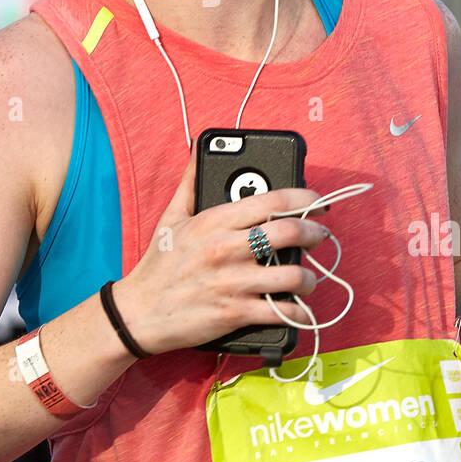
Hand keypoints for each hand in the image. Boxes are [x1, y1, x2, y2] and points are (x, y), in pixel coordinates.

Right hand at [113, 144, 328, 355]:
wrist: (140, 312)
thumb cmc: (158, 264)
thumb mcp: (171, 216)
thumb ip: (190, 181)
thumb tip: (199, 148)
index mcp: (215, 220)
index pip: (272, 201)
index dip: (305, 198)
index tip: (318, 202)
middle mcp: (227, 248)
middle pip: (290, 233)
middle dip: (315, 233)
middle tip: (320, 235)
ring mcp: (233, 282)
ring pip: (291, 275)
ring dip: (309, 277)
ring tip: (307, 278)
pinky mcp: (235, 313)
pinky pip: (281, 312)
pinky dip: (297, 312)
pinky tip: (297, 308)